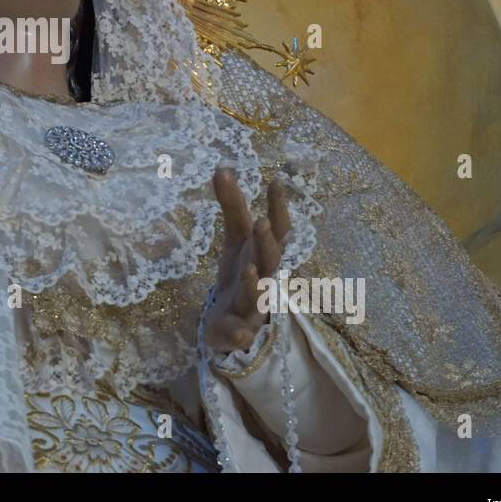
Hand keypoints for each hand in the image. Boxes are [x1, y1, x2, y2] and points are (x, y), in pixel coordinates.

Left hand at [205, 170, 291, 355]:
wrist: (230, 321)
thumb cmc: (240, 272)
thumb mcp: (235, 238)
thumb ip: (231, 206)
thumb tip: (222, 167)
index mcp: (263, 253)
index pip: (277, 229)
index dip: (278, 207)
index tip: (276, 181)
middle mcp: (264, 278)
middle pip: (270, 261)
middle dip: (267, 243)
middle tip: (260, 222)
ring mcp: (252, 306)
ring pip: (257, 296)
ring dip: (254, 283)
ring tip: (248, 268)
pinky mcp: (237, 331)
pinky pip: (240, 334)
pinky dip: (240, 333)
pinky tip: (238, 333)